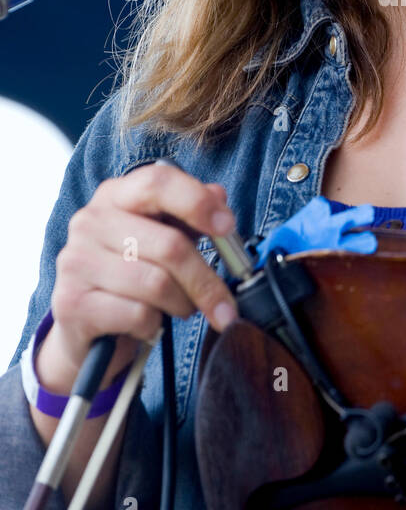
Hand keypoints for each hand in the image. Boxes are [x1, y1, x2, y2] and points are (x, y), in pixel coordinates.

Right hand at [43, 162, 238, 390]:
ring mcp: (76, 261)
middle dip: (206, 281)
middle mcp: (89, 222)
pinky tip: (146, 324)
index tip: (228, 227)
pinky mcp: (72, 303)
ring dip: (181, 305)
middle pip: (170, 245)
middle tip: (224, 305)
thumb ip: (188, 217)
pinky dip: (154, 326)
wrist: (84, 328)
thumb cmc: (130, 275)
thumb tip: (219, 196)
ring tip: (179, 309)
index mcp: (114, 196)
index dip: (198, 202)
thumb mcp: (161, 239)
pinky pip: (138, 315)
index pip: (158, 182)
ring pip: (157, 284)